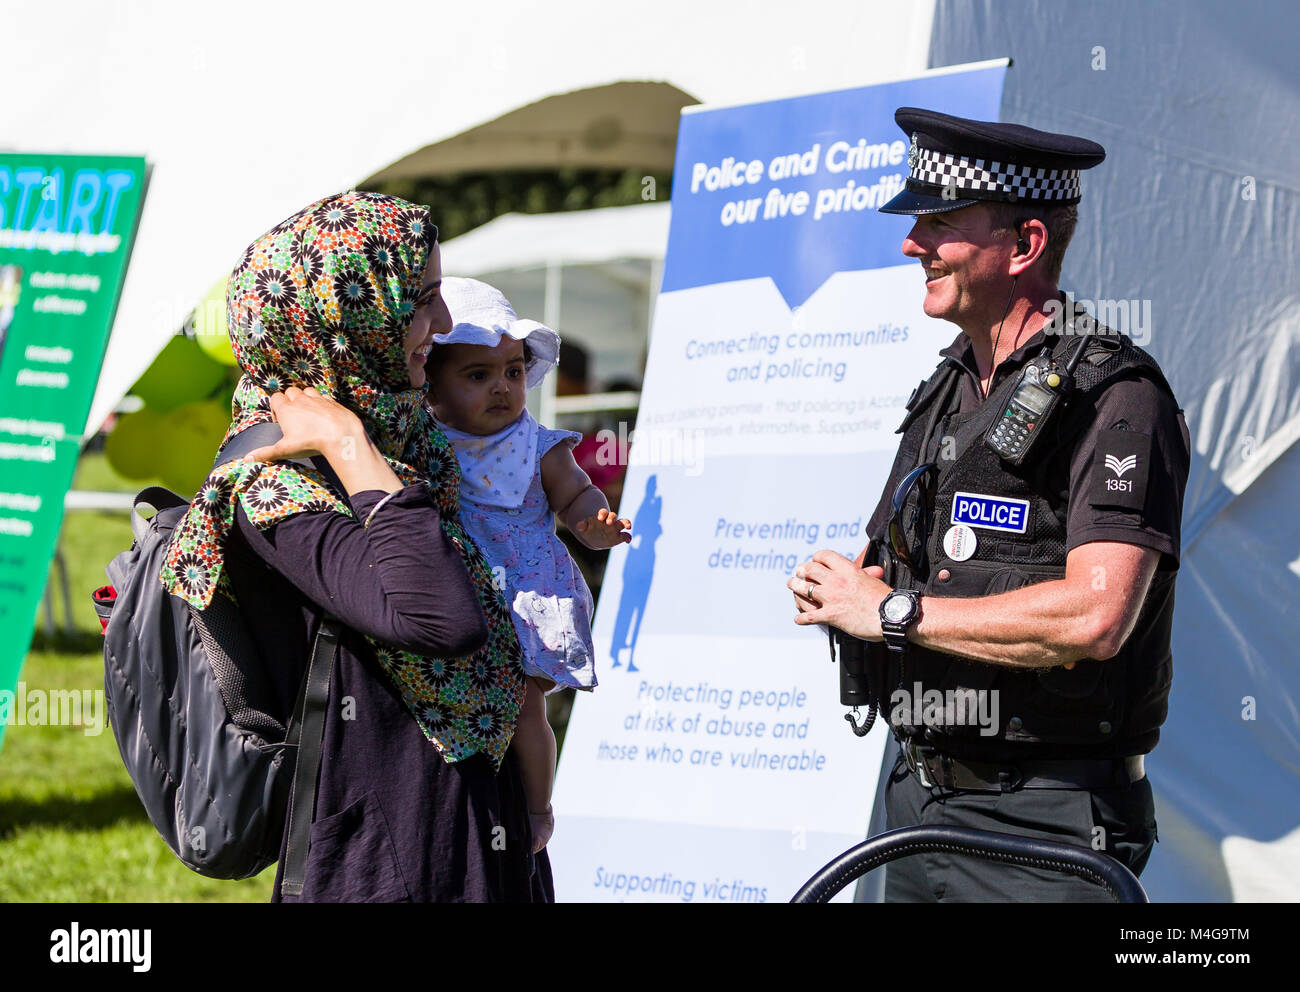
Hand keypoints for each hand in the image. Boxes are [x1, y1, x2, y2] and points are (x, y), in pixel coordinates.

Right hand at [242, 387, 364, 462]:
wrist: (340, 436)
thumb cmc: (310, 442)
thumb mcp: (285, 449)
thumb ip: (266, 453)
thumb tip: (247, 458)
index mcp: (287, 408)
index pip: (275, 398)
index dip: (276, 407)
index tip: (280, 422)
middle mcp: (301, 400)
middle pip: (291, 391)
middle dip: (290, 401)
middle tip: (294, 418)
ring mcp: (318, 399)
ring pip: (307, 391)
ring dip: (306, 398)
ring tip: (308, 414)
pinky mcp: (333, 402)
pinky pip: (324, 397)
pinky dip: (322, 403)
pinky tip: (325, 415)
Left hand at [574, 508, 631, 548]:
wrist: (594, 538)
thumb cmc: (589, 530)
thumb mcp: (583, 528)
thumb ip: (582, 526)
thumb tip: (579, 525)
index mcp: (600, 517)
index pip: (603, 512)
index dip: (602, 513)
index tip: (600, 518)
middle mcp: (609, 521)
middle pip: (613, 516)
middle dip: (612, 517)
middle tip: (610, 522)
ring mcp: (615, 528)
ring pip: (623, 522)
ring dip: (626, 523)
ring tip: (628, 526)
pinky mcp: (619, 536)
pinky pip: (625, 535)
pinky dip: (628, 537)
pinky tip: (628, 541)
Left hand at [788, 550, 891, 639]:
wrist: (892, 615)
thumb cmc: (886, 599)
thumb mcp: (874, 580)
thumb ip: (867, 575)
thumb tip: (874, 570)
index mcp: (848, 569)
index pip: (824, 556)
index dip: (816, 558)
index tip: (814, 562)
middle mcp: (836, 580)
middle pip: (809, 570)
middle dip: (801, 571)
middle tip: (798, 573)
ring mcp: (831, 598)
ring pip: (804, 589)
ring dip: (795, 588)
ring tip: (792, 586)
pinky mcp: (831, 615)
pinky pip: (810, 616)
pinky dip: (802, 618)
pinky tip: (798, 619)